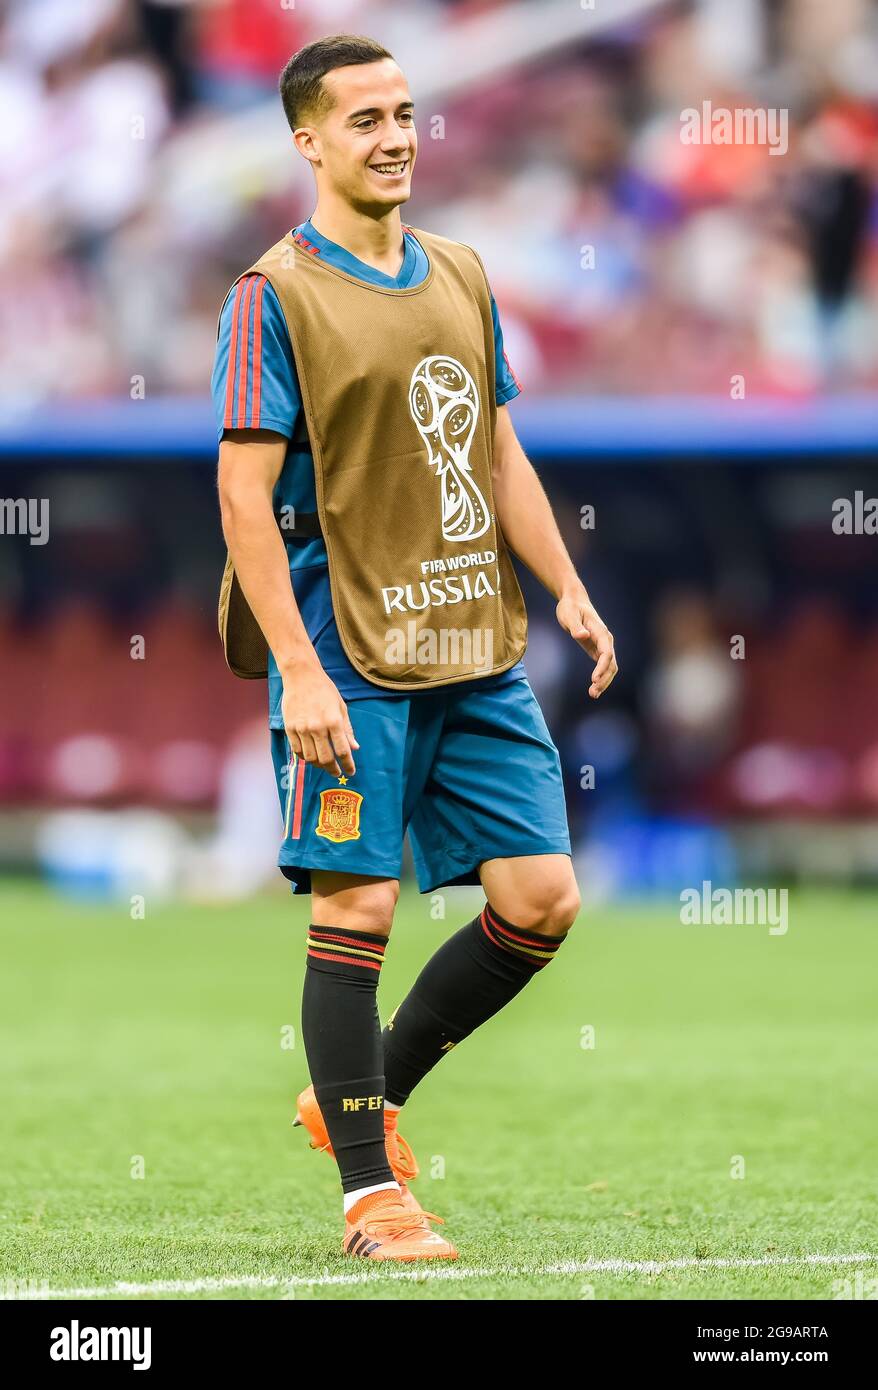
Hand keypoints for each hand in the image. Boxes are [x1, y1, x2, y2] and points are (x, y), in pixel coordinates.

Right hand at [281, 661, 358, 776]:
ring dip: (319, 765)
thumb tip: (355, 747)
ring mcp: (302, 729)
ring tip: (324, 765)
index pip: (343, 751)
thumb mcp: (341, 707)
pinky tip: (311, 757)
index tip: (351, 772)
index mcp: (334, 722)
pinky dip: (305, 758)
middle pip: (326, 758)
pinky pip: (297, 751)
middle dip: (333, 770)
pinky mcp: (290, 728)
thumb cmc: (324, 690)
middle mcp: (318, 727)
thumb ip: (347, 729)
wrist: (301, 676)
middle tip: (337, 773)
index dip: (348, 765)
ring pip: (311, 758)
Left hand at [556, 588, 618, 698]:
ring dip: (604, 681)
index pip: (606, 652)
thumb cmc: (570, 607)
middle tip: (593, 693)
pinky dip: (601, 678)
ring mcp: (604, 645)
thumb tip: (583, 636)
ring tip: (593, 695)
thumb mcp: (568, 615)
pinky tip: (594, 688)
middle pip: (611, 663)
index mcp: (600, 632)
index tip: (594, 679)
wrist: (574, 602)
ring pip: (610, 667)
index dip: (602, 667)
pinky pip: (604, 666)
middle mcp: (606, 640)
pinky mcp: (598, 650)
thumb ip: (575, 626)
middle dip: (604, 679)